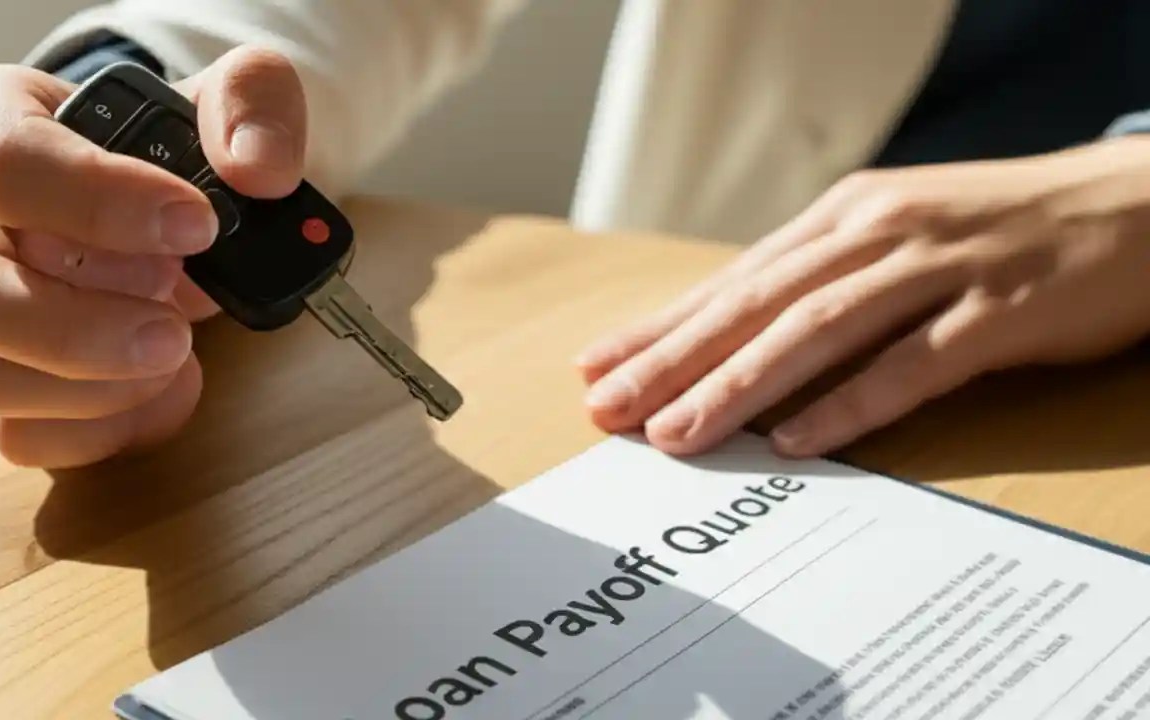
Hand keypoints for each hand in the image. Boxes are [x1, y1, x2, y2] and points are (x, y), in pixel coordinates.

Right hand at [0, 46, 307, 467]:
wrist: (186, 202)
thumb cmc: (186, 146)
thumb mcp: (238, 96)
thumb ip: (257, 105)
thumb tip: (258, 169)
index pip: (8, 165)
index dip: (103, 203)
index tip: (198, 225)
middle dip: (82, 327)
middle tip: (176, 325)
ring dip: (100, 384)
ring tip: (178, 348)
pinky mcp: (10, 378)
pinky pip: (26, 435)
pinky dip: (112, 427)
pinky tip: (170, 386)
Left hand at [576, 138, 1149, 457]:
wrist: (1132, 204)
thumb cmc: (995, 230)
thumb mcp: (895, 236)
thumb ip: (820, 279)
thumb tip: (732, 333)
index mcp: (845, 215)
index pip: (735, 280)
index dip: (662, 325)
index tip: (598, 366)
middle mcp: (879, 232)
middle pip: (757, 303)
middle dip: (674, 359)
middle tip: (608, 407)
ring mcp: (940, 268)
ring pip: (819, 329)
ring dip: (740, 384)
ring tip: (678, 432)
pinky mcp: (1000, 311)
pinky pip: (913, 364)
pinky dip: (851, 403)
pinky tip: (797, 440)